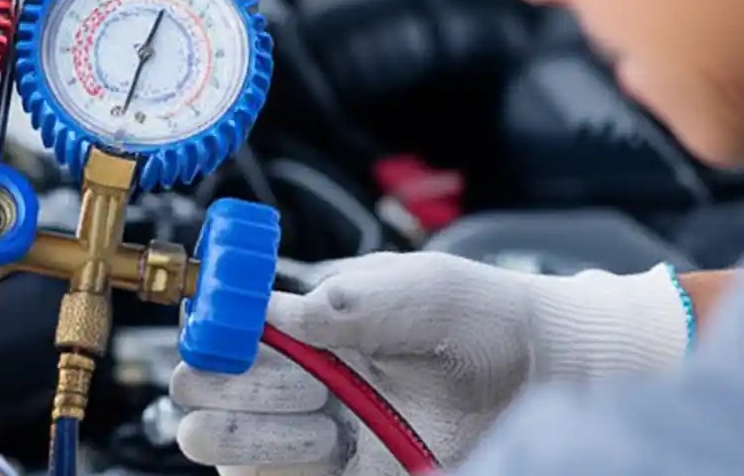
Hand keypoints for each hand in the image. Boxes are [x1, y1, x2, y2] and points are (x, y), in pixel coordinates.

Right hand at [172, 252, 689, 475]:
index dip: (209, 329)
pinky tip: (333, 448)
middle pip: (200, 384)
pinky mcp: (325, 475)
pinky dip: (276, 465)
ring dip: (260, 431)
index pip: (218, 323)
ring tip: (329, 421)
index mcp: (305, 318)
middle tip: (304, 383)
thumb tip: (278, 313)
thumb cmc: (485, 319)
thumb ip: (353, 298)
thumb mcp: (425, 287)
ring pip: (217, 440)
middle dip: (235, 384)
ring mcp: (306, 428)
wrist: (544, 379)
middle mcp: (294, 372)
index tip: (231, 332)